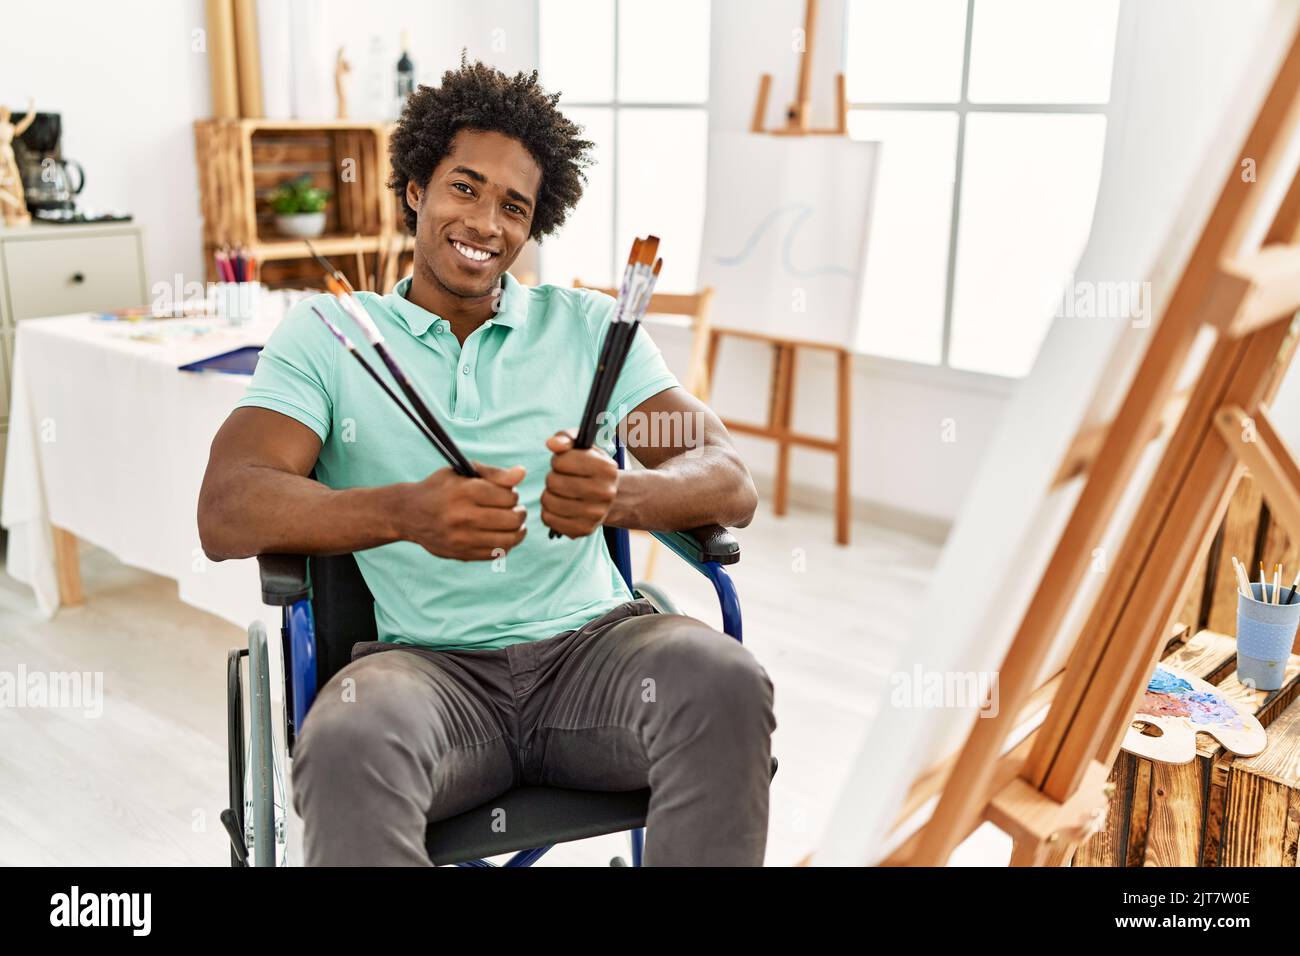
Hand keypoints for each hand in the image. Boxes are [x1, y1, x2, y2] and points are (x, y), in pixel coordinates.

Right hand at [399, 462, 526, 560]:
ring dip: (518, 531)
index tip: (508, 494)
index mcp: (465, 491)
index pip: (509, 496)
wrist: (408, 514)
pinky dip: (506, 545)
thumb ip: (494, 473)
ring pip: (509, 539)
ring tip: (515, 524)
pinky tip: (502, 536)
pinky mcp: (462, 554)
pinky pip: (497, 553)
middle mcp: (463, 516)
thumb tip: (522, 473)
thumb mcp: (462, 472)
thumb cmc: (440, 488)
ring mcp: (462, 538)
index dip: (513, 494)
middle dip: (520, 513)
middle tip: (516, 510)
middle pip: (512, 519)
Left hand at [541, 429, 618, 538]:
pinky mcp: (584, 530)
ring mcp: (595, 514)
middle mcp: (605, 493)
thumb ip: (566, 437)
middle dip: (553, 478)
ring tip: (559, 492)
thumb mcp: (583, 446)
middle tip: (563, 479)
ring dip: (548, 494)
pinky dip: (548, 512)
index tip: (566, 463)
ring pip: (549, 502)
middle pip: (553, 482)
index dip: (558, 460)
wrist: (610, 498)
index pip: (561, 461)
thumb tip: (551, 443)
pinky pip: (549, 519)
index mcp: (606, 468)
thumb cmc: (591, 467)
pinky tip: (559, 506)